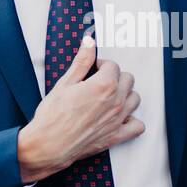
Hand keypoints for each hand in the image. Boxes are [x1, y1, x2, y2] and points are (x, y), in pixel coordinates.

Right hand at [17, 35, 144, 181]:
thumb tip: (89, 42)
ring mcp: (118, 120)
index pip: (113, 66)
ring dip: (125, 95)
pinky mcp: (116, 136)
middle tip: (100, 81)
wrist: (48, 145)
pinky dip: (132, 120)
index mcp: (103, 85)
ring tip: (109, 97)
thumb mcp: (65, 83)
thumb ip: (81, 61)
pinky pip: (137, 126)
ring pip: (134, 99)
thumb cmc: (52, 116)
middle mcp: (115, 101)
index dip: (101, 64)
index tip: (93, 68)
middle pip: (128, 80)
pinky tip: (120, 117)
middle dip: (115, 77)